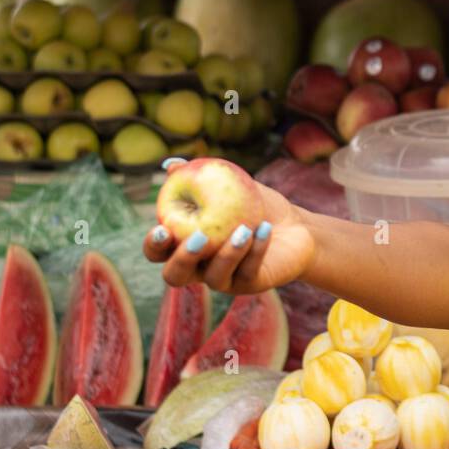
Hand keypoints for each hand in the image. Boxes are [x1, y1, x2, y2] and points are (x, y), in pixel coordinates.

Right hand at [143, 160, 316, 293]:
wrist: (295, 227)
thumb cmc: (255, 205)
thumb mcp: (228, 186)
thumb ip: (199, 176)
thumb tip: (171, 165)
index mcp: (185, 245)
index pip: (158, 252)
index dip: (154, 245)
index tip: (162, 229)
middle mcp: (199, 267)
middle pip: (174, 276)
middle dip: (181, 260)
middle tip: (199, 237)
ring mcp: (224, 279)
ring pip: (214, 278)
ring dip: (227, 254)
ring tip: (243, 229)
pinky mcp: (250, 284)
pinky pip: (248, 271)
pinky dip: (256, 250)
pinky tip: (264, 229)